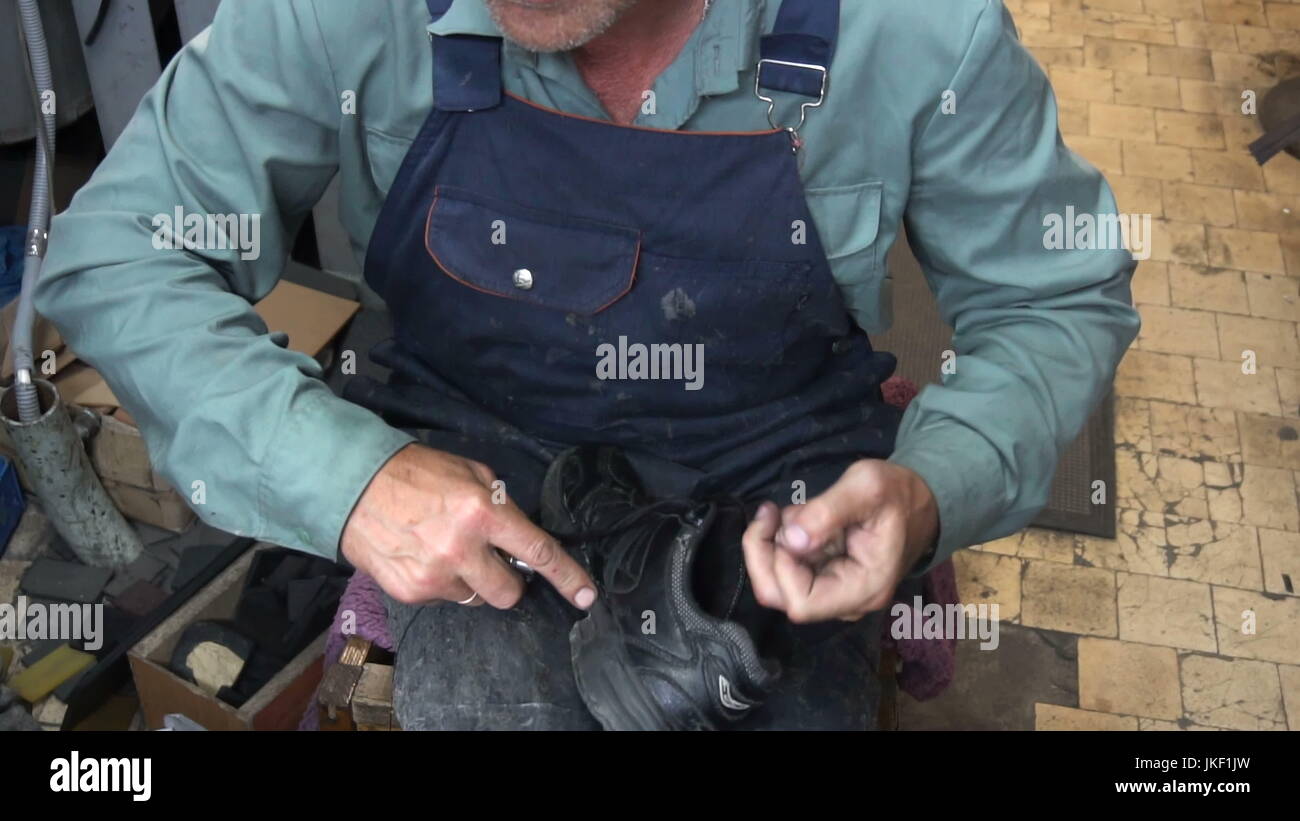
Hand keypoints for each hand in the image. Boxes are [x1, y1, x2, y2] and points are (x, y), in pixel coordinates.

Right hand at [341, 444, 596, 608]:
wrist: (351, 485)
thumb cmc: (415, 472)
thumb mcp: (470, 472)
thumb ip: (500, 503)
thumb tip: (518, 533)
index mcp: (484, 511)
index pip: (537, 552)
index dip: (567, 577)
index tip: (587, 596)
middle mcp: (463, 549)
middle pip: (508, 593)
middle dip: (507, 581)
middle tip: (490, 560)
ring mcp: (435, 576)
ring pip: (475, 599)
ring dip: (471, 581)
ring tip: (444, 550)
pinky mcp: (411, 592)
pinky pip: (443, 599)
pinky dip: (440, 583)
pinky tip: (422, 555)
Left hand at [741, 459, 937, 623]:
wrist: (918, 500)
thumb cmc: (897, 493)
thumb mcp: (866, 486)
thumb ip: (828, 512)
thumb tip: (792, 540)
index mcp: (864, 588)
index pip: (801, 602)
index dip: (781, 567)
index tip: (786, 526)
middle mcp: (846, 601)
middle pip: (781, 596)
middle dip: (764, 553)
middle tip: (770, 513)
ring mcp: (834, 592)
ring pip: (778, 583)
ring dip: (771, 544)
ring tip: (794, 510)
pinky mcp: (824, 579)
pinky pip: (787, 570)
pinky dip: (780, 542)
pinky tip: (798, 518)